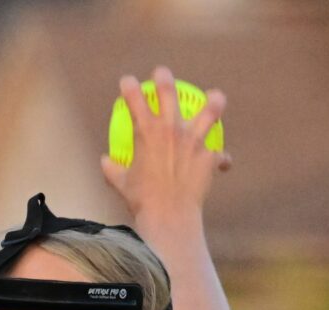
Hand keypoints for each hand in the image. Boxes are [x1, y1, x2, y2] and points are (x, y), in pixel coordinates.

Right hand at [99, 66, 231, 224]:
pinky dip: (221, 159)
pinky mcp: (209, 158)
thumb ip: (111, 168)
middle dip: (164, 78)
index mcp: (146, 131)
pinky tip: (223, 162)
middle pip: (169, 92)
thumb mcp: (120, 182)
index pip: (134, 98)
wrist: (169, 216)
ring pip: (209, 113)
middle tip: (162, 73)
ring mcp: (193, 141)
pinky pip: (220, 155)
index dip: (129, 86)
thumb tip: (105, 161)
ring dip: (214, 103)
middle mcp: (171, 129)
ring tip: (216, 97)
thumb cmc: (141, 199)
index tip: (127, 82)